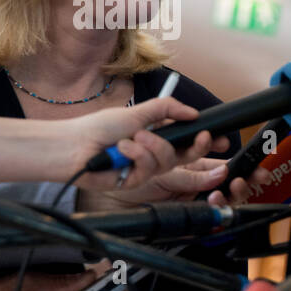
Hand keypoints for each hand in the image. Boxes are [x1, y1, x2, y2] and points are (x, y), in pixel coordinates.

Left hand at [69, 97, 223, 191]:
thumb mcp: (138, 112)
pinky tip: (122, 148)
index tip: (216, 135)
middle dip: (197, 146)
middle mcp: (153, 154)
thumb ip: (167, 109)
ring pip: (167, 160)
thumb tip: (193, 112)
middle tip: (203, 137)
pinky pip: (149, 168)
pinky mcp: (135, 181)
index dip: (204, 140)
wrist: (74, 145)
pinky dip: (137, 155)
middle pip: (186, 155)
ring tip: (132, 137)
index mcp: (156, 137)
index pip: (186, 140)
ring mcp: (145, 169)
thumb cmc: (99, 128)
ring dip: (153, 146)